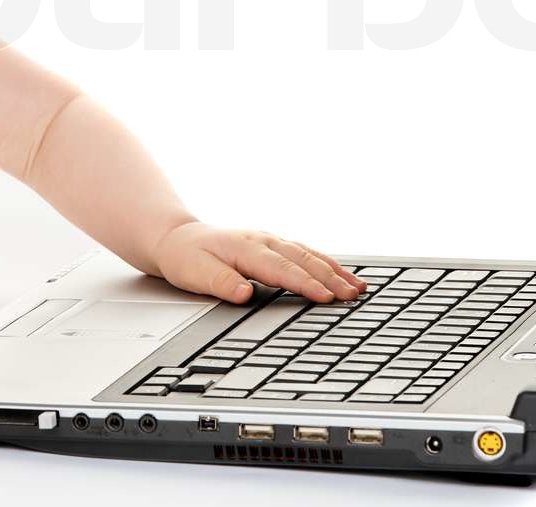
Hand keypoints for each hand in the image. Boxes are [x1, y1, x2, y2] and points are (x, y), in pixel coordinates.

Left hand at [150, 222, 367, 304]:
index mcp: (246, 249)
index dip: (305, 284)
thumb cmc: (186, 258)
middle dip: (331, 278)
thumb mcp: (194, 274)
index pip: (282, 270)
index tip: (326, 298)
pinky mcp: (273, 244)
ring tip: (358, 286)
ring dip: (334, 270)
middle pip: (303, 260)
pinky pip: (304, 252)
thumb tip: (245, 293)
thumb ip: (221, 283)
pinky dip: (325, 263)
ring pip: (308, 254)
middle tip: (354, 295)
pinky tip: (340, 273)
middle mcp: (263, 241)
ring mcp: (270, 240)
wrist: (177, 238)